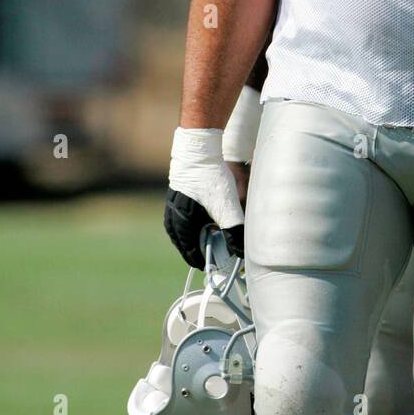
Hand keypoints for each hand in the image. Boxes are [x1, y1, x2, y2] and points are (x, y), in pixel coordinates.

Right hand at [164, 126, 244, 267]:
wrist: (200, 148)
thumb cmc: (210, 178)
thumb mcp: (226, 208)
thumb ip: (233, 231)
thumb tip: (240, 251)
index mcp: (180, 223)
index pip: (189, 250)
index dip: (201, 260)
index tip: (210, 266)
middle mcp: (173, 214)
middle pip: (182, 240)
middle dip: (194, 249)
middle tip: (206, 255)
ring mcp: (173, 202)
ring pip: (180, 227)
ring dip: (192, 235)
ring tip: (205, 239)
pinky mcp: (178, 191)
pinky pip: (182, 215)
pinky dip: (191, 222)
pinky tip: (202, 217)